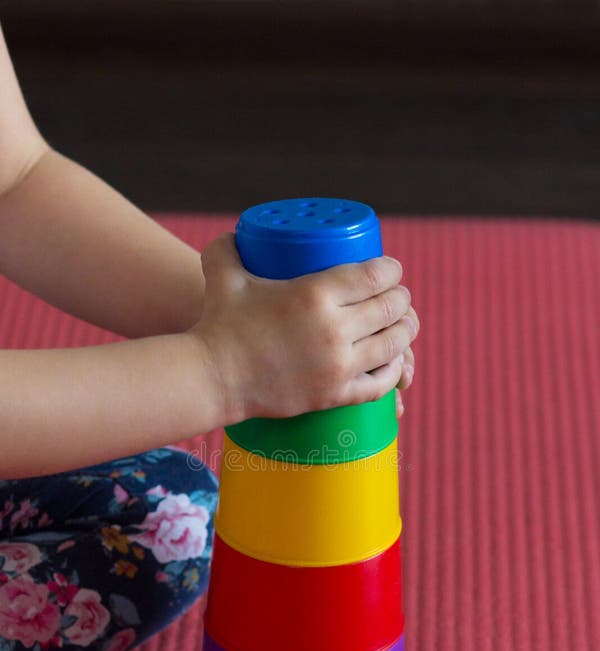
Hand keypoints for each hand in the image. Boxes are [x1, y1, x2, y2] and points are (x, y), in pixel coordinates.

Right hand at [188, 232, 415, 424]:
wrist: (212, 378)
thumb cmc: (218, 324)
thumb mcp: (223, 274)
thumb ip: (229, 246)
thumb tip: (237, 231)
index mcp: (315, 294)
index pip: (375, 276)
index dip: (391, 270)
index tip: (391, 270)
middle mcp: (334, 329)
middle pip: (390, 308)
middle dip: (401, 298)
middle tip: (398, 296)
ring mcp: (337, 365)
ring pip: (392, 345)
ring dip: (405, 332)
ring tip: (403, 325)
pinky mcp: (334, 395)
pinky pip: (380, 384)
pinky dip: (392, 371)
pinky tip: (394, 363)